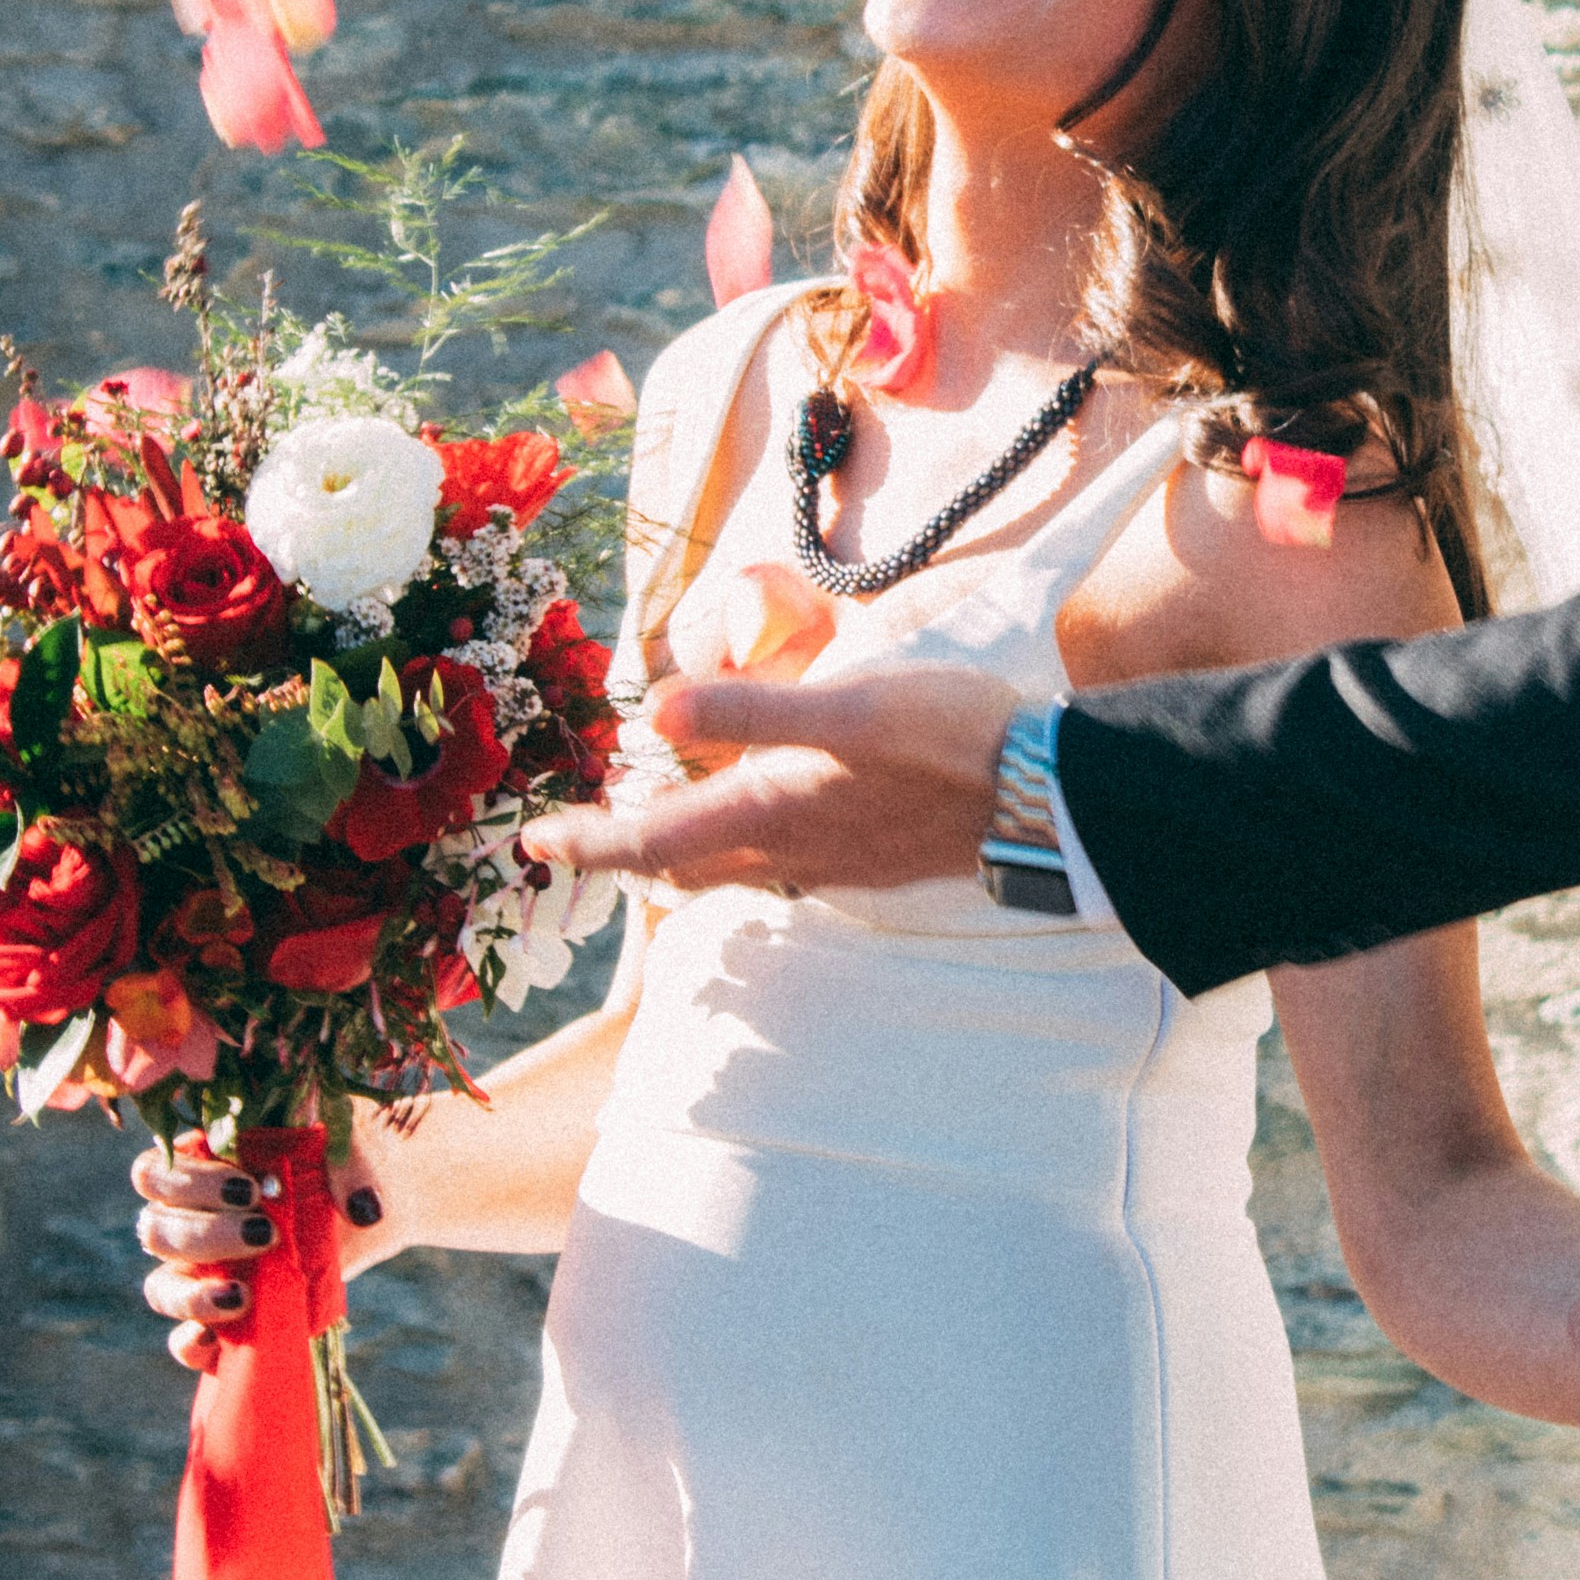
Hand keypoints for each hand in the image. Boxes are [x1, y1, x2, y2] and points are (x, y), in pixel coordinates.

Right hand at [132, 1116, 420, 1364]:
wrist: (361, 1213)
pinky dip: (193, 1344)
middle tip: (265, 1233)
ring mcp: (197, 1276)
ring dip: (194, 1295)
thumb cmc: (337, 1167)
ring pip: (162, 1288)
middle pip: (156, 1231)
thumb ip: (350, 1165)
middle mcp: (184, 1222)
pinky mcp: (221, 1321)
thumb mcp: (347, 1152)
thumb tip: (362, 1209)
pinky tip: (216, 1338)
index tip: (249, 1188)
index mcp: (196, 1169)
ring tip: (243, 1295)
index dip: (187, 1181)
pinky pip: (185, 1342)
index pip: (156, 1173)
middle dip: (207, 1234)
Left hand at [531, 664, 1016, 899]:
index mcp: (771, 813)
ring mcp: (831, 866)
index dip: (589, 843)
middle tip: (577, 842)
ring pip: (730, 873)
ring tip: (650, 835)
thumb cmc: (949, 739)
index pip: (653, 841)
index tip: (534, 844)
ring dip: (680, 858)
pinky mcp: (868, 862)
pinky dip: (739, 855)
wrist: (1044, 795)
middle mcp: (790, 853)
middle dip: (623, 855)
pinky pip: (778, 871)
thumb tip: (657, 711)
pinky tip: (758, 832)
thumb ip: (751, 710)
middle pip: (682, 867)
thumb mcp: (848, 706)